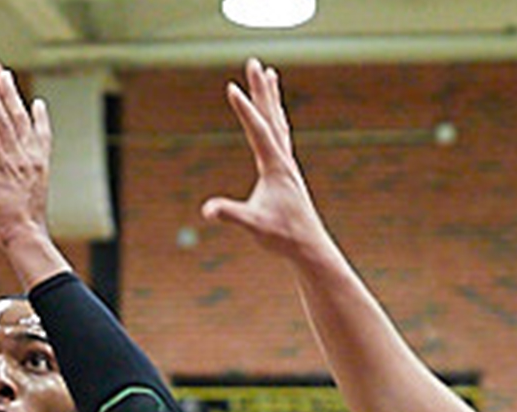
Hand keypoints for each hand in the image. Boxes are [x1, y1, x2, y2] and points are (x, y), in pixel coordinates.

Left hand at [0, 68, 64, 280]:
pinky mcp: (1, 164)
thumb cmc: (24, 231)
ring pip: (4, 118)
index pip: (43, 136)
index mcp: (40, 166)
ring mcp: (17, 158)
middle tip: (4, 74)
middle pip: (22, 117)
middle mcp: (31, 156)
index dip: (40, 119)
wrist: (26, 234)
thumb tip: (3, 201)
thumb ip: (15, 195)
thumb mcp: (24, 209)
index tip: (38, 103)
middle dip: (12, 94)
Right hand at [201, 59, 331, 257]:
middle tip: (255, 62)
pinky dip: (275, 119)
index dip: (244, 108)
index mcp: (275, 166)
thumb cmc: (281, 236)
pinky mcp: (286, 172)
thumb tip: (208, 211)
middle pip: (271, 116)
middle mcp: (284, 159)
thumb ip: (231, 215)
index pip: (257, 130)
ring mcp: (287, 164)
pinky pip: (280, 135)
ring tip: (270, 75)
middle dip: (261, 89)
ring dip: (271, 98)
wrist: (308, 246)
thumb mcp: (253, 225)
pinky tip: (275, 116)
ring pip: (278, 122)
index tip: (231, 86)